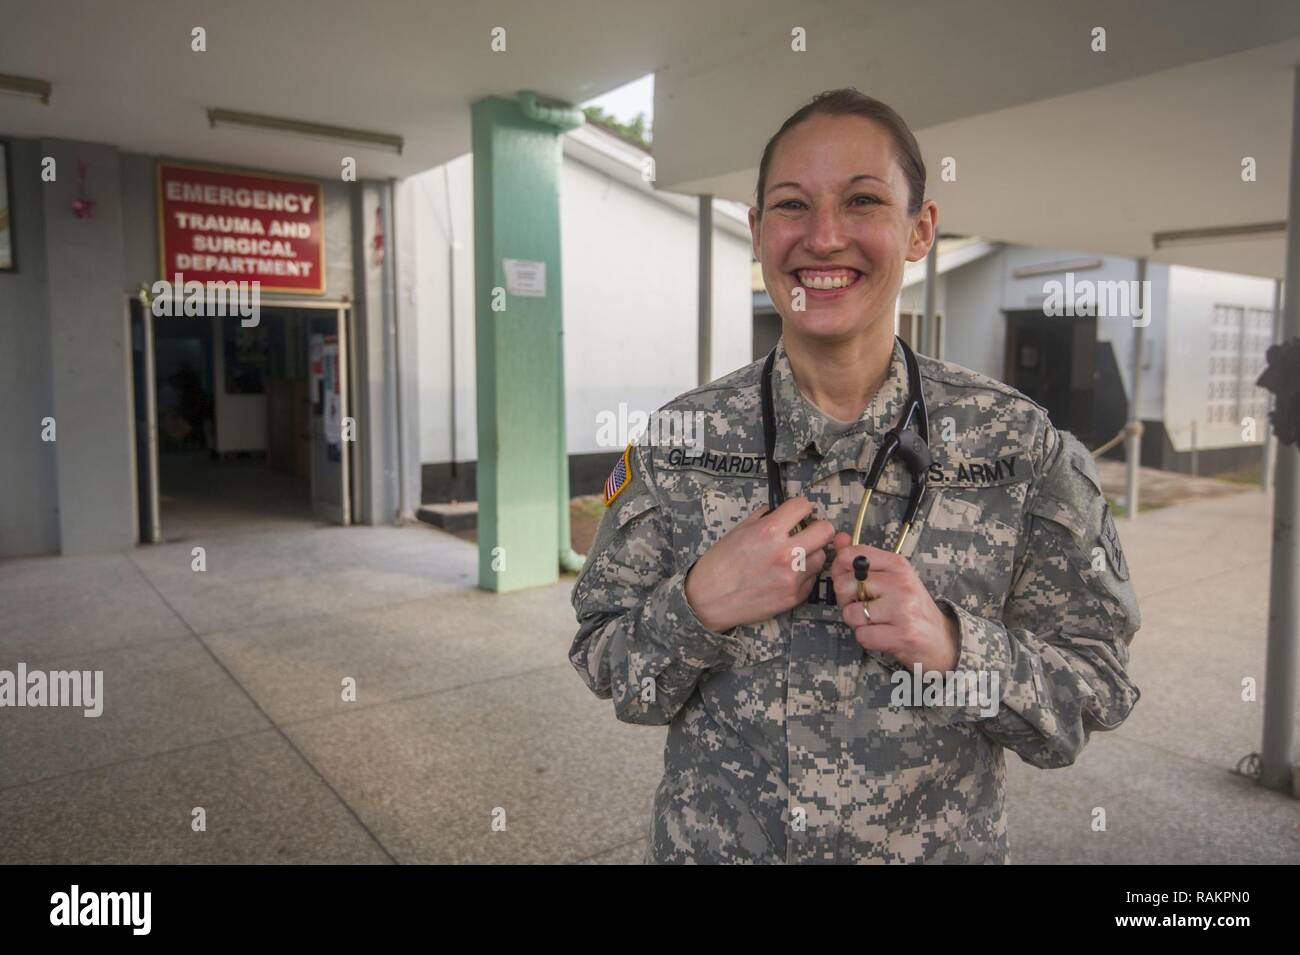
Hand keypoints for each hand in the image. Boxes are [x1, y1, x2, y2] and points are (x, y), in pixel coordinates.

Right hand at [684, 497, 834, 632]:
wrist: (709, 600)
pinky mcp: (795, 596)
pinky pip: (812, 578)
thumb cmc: (719, 565)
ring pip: (821, 557)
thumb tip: (780, 510)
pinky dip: (803, 575)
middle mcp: (786, 553)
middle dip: (817, 528)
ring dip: (811, 554)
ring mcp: (793, 577)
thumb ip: (764, 517)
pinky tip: (785, 575)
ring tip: (793, 558)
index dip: (800, 508)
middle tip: (807, 533)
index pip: (804, 506)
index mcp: (769, 531)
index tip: (798, 513)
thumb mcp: (739, 530)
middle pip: (826, 531)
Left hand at [828, 532, 960, 671]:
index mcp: (897, 564)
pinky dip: (867, 638)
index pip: (851, 555)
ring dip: (857, 622)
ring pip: (851, 613)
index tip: (850, 581)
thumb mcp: (892, 576)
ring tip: (876, 621)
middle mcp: (900, 583)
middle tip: (864, 606)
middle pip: (845, 585)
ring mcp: (902, 609)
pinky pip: (863, 635)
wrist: (942, 639)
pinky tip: (882, 634)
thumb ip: (862, 558)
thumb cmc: (912, 606)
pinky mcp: (902, 634)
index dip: (840, 570)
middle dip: (846, 601)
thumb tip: (839, 538)